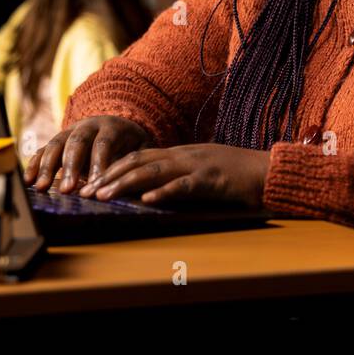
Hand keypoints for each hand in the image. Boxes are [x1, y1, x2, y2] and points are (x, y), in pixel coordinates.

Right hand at [23, 115, 149, 192]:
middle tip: (67, 190)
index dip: (98, 164)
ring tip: (43, 188)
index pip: (103, 144)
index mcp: (112, 126)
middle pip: (76, 142)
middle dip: (70, 167)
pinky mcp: (58, 140)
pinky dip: (35, 164)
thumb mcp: (142, 150)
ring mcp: (70, 131)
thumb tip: (135, 186)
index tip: (94, 186)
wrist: (119, 126)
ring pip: (56, 144)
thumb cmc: (133, 145)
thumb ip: (135, 164)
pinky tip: (29, 181)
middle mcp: (89, 125)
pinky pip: (43, 149)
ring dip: (48, 167)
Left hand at [80, 143, 271, 209]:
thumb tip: (150, 191)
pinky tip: (148, 200)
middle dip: (109, 176)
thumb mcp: (201, 172)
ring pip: (155, 171)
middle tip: (85, 191)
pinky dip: (165, 192)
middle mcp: (184, 156)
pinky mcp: (213, 180)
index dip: (112, 168)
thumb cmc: (236, 175)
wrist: (268, 169)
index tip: (90, 183)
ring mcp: (197, 166)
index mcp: (180, 154)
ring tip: (105, 195)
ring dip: (126, 183)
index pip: (138, 156)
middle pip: (139, 161)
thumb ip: (178, 177)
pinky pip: (185, 185)